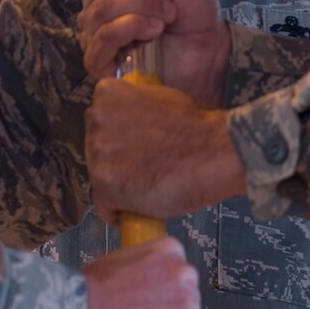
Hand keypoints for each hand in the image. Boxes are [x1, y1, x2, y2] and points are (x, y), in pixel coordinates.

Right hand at [82, 0, 226, 99]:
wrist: (208, 45)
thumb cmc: (192, 5)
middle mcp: (96, 4)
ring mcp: (94, 34)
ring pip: (102, 8)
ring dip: (145, 6)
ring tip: (168, 14)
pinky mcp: (99, 61)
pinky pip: (105, 35)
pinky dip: (136, 27)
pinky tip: (156, 31)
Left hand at [87, 78, 245, 223]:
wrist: (214, 151)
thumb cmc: (196, 128)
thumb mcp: (159, 97)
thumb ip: (133, 107)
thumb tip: (127, 123)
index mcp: (107, 96)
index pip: (99, 123)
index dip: (118, 140)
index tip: (133, 149)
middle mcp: (97, 120)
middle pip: (95, 152)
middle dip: (115, 163)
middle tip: (144, 169)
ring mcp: (98, 154)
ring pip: (99, 180)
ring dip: (118, 188)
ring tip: (148, 187)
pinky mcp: (105, 185)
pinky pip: (105, 208)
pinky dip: (120, 212)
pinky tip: (141, 206)